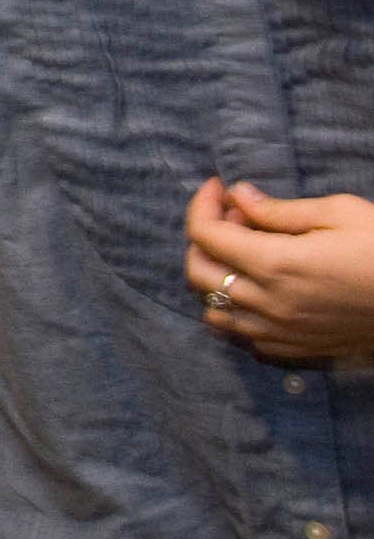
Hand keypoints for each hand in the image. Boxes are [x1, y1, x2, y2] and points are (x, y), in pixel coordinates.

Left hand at [185, 177, 373, 358]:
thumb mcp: (340, 214)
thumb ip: (280, 209)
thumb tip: (239, 196)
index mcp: (276, 264)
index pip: (205, 234)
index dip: (203, 204)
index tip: (219, 188)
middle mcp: (269, 303)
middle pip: (197, 272)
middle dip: (202, 238)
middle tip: (232, 217)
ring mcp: (280, 332)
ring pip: (213, 311)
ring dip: (214, 279)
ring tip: (242, 255)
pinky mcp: (296, 350)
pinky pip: (243, 337)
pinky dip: (235, 313)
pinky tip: (258, 291)